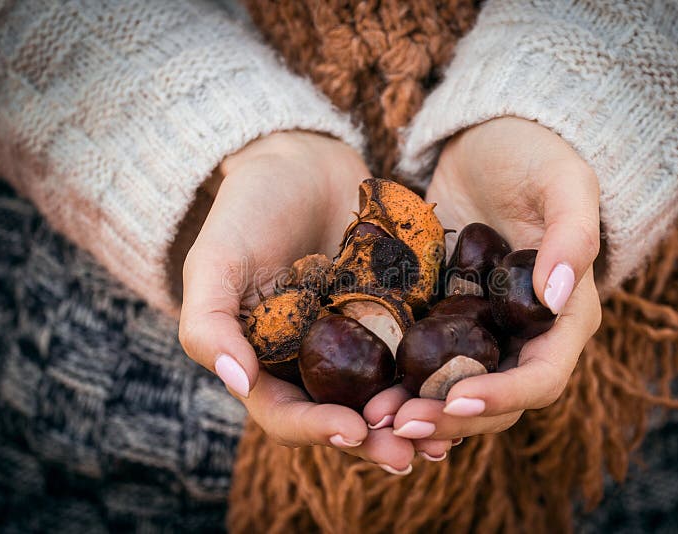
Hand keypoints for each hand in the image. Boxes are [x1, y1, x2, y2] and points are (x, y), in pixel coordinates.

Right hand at [179, 131, 447, 470]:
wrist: (303, 161)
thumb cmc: (249, 208)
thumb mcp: (216, 260)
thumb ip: (210, 322)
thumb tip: (237, 382)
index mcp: (267, 360)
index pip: (286, 412)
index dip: (315, 428)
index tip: (352, 429)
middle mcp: (314, 361)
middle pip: (344, 416)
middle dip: (375, 440)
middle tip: (411, 455)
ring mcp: (360, 339)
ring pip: (387, 394)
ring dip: (413, 419)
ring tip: (445, 437)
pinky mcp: (399, 313)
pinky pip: (420, 352)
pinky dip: (439, 373)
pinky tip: (467, 383)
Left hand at [392, 117, 602, 440]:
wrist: (489, 144)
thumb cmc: (536, 155)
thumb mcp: (563, 182)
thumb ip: (572, 235)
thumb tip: (557, 295)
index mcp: (565, 317)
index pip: (542, 376)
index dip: (502, 396)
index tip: (456, 401)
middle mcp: (524, 336)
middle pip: (495, 400)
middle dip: (448, 417)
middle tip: (397, 425)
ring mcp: (480, 331)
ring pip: (453, 390)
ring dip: (417, 409)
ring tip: (371, 418)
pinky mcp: (443, 318)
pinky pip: (422, 360)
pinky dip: (397, 380)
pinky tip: (362, 392)